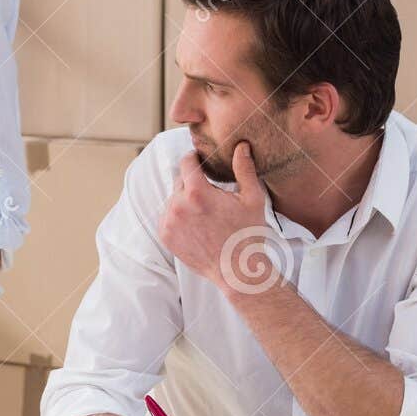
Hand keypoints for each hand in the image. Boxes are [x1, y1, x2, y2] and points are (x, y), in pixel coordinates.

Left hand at [157, 143, 277, 295]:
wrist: (237, 270)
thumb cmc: (248, 233)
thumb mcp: (252, 199)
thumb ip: (244, 169)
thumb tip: (241, 145)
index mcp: (197, 192)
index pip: (187, 163)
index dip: (195, 159)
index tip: (200, 160)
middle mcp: (178, 205)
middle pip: (180, 181)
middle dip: (193, 183)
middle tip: (211, 195)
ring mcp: (168, 222)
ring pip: (172, 199)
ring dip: (185, 200)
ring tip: (205, 213)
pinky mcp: (164, 235)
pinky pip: (167, 216)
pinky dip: (178, 216)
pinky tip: (196, 224)